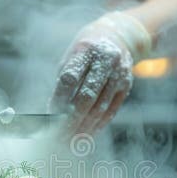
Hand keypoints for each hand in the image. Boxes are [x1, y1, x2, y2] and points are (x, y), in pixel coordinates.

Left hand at [50, 12, 150, 134]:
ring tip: (71, 140)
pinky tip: (87, 134)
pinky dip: (98, 125)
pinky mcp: (126, 85)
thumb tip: (53, 112)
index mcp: (85, 50)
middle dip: (71, 120)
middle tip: (58, 136)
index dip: (59, 99)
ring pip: (100, 108)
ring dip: (84, 127)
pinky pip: (112, 110)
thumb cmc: (86, 50)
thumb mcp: (72, 56)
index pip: (70, 78)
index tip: (50, 115)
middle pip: (86, 97)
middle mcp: (105, 60)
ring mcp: (119, 73)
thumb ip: (63, 81)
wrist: (119, 36)